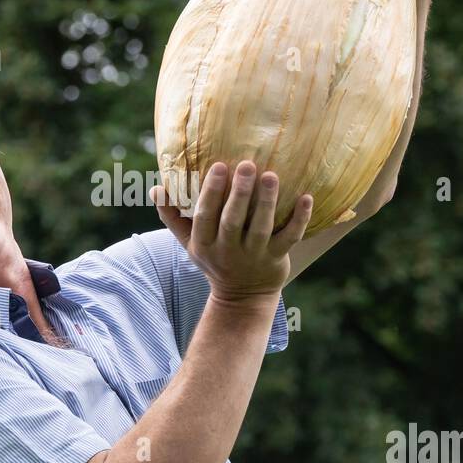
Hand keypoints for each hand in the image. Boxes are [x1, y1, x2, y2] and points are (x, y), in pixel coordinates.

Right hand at [150, 161, 312, 304]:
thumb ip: (173, 216)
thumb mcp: (190, 243)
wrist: (242, 298)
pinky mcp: (276, 260)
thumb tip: (156, 188)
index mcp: (204, 244)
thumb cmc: (215, 260)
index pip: (205, 216)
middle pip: (232, 221)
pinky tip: (306, 197)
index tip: (219, 166)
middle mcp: (228, 251)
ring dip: (266, 202)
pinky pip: (289, 238)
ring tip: (272, 176)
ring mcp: (253, 256)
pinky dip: (299, 219)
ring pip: (261, 228)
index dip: (211, 192)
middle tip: (247, 165)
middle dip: (239, 193)